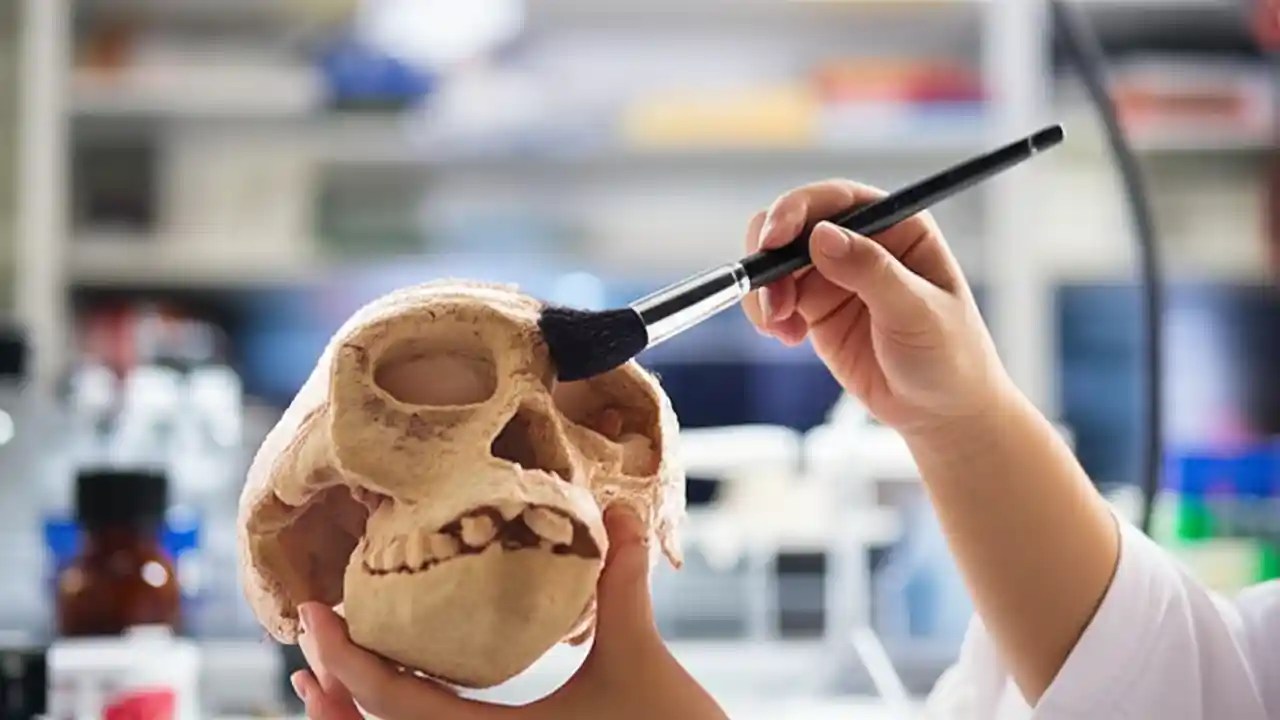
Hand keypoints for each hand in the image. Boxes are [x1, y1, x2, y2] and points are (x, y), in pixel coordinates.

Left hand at [290, 506, 727, 719]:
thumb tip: (622, 510)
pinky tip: (415, 708)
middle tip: (311, 647)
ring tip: (329, 687)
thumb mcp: (642, 664)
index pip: (393, 702)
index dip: (345, 658)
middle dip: (336, 695)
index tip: (311, 617)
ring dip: (362, 719)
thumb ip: (621, 587)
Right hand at [743, 179, 1013, 434]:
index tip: (773, 239)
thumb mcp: (916, 312)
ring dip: (765, 289)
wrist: (942, 412)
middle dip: (770, 254)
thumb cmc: (949, 357)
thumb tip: (821, 236)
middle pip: (795, 225)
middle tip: (769, 293)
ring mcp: (835, 277)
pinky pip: (776, 297)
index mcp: (897, 227)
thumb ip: (870, 272)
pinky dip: (768, 313)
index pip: (837, 200)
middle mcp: (861, 244)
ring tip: (778, 325)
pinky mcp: (817, 310)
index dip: (796, 210)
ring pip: (777, 262)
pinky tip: (786, 336)